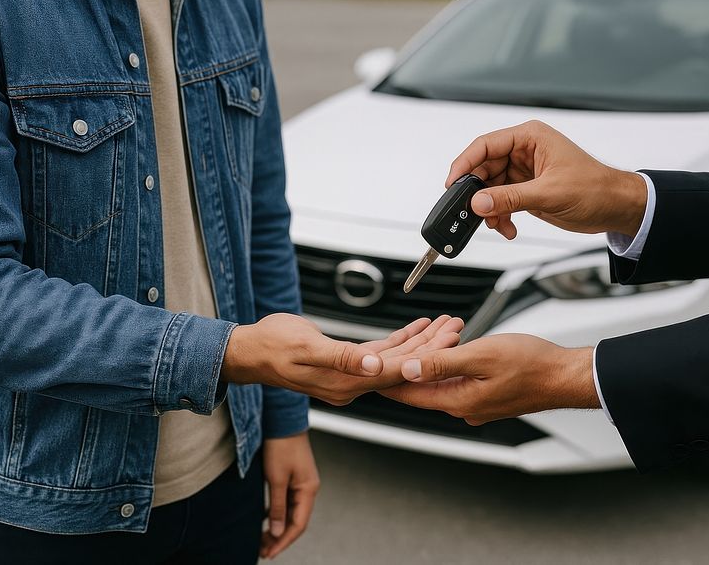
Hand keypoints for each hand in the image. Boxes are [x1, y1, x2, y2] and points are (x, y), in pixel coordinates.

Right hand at [222, 314, 463, 404]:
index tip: (449, 342)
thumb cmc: (273, 346)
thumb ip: (341, 357)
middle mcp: (351, 384)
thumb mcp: (306, 348)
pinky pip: (381, 354)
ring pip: (395, 359)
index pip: (396, 372)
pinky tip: (417, 328)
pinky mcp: (347, 364)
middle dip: (431, 347)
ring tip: (445, 325)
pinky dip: (401, 340)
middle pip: (402, 366)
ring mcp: (350, 376)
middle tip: (456, 327)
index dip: (425, 357)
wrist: (252, 351)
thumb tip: (372, 365)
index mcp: (345, 383)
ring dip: (420, 342)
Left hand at [261, 433, 318, 558]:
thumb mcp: (276, 479)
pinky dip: (277, 514)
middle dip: (280, 538)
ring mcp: (302, 483)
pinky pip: (287, 502)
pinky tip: (265, 520)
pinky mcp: (294, 478)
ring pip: (291, 513)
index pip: (298, 525)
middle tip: (262, 551)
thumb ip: (278, 507)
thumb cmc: (280, 447)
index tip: (269, 554)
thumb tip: (278, 532)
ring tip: (262, 540)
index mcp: (308, 490)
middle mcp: (308, 489)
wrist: (283, 421)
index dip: (284, 542)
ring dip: (278, 527)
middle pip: (296, 521)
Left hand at [380, 334, 598, 424]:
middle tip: (385, 349)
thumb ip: (440, 363)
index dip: (385, 379)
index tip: (365, 370)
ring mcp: (477, 403)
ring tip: (416, 338)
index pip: (408, 394)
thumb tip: (405, 369)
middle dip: (407, 363)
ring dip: (431, 358)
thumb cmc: (531, 364)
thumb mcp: (480, 356)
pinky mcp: (488, 396)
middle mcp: (464, 407)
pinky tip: (448, 346)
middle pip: (422, 387)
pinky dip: (449, 361)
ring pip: (441, 381)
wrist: (565, 376)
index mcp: (457, 401)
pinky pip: (458, 380)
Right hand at [447, 120, 646, 238]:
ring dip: (490, 209)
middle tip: (472, 212)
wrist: (616, 207)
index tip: (452, 184)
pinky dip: (500, 216)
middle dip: (478, 193)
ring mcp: (524, 172)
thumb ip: (510, 198)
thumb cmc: (596, 188)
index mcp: (530, 138)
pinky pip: (502, 201)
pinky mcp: (527, 190)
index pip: (486, 145)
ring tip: (497, 224)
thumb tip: (478, 203)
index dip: (465, 164)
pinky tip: (508, 227)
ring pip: (491, 188)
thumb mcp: (549, 193)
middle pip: (484, 168)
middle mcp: (525, 151)